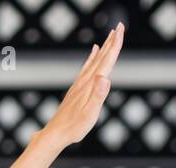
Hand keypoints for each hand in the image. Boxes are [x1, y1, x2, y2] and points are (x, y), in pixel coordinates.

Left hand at [38, 23, 123, 148]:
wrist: (55, 134)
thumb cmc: (73, 128)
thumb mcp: (89, 114)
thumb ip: (98, 96)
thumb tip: (105, 77)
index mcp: (91, 85)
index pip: (106, 62)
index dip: (114, 46)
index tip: (120, 30)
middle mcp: (85, 81)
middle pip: (101, 58)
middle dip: (111, 42)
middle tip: (119, 26)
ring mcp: (80, 84)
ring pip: (94, 61)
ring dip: (103, 47)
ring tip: (110, 36)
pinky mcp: (76, 89)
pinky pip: (86, 68)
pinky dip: (92, 57)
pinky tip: (94, 51)